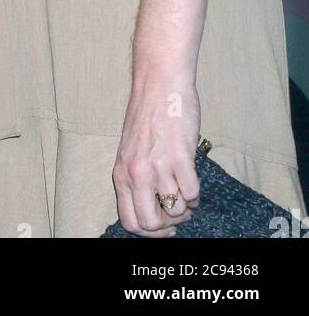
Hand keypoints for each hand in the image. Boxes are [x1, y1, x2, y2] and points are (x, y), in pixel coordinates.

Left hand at [112, 74, 200, 235]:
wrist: (160, 83)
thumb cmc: (148, 116)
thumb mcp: (131, 151)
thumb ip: (136, 178)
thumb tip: (154, 212)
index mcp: (121, 173)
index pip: (130, 222)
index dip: (149, 232)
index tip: (163, 227)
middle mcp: (137, 173)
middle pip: (151, 225)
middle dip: (168, 225)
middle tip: (177, 211)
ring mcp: (158, 166)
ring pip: (176, 211)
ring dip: (185, 206)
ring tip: (184, 188)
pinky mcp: (180, 158)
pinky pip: (192, 194)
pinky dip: (195, 193)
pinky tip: (191, 177)